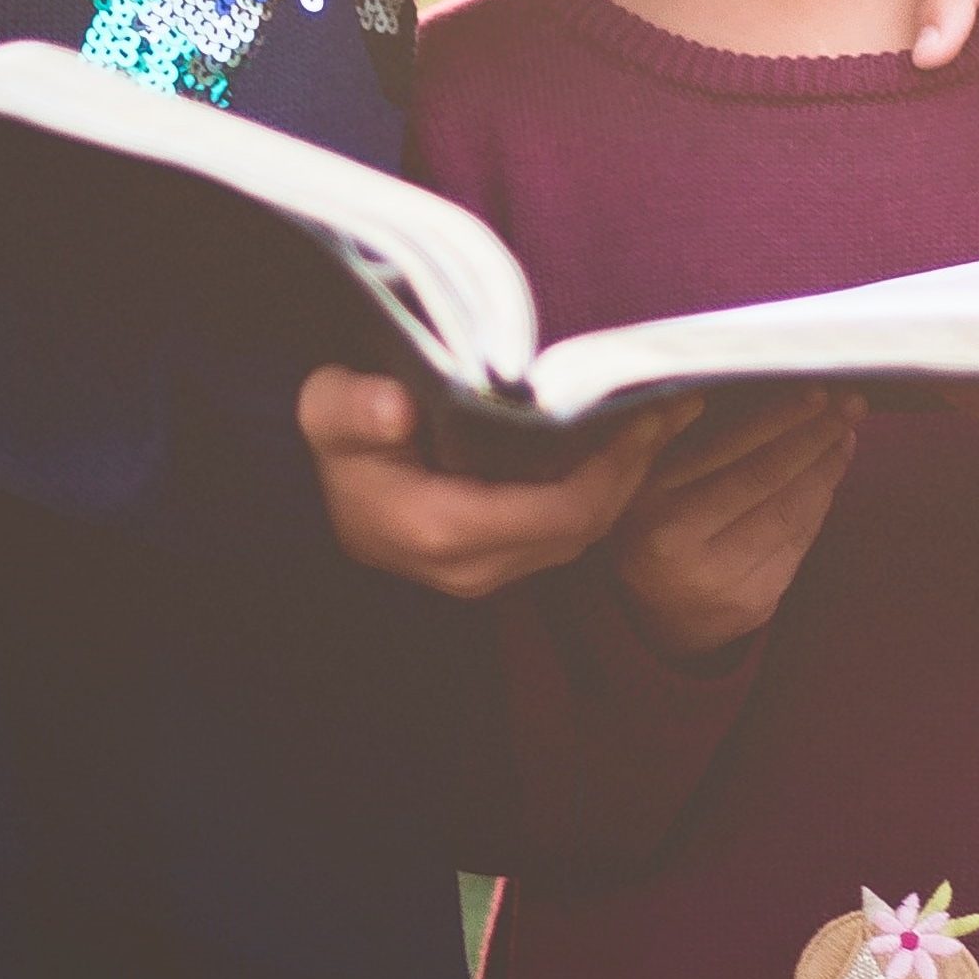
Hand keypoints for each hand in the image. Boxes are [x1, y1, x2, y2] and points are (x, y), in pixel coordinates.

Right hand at [298, 368, 689, 598]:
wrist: (307, 493)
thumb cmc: (329, 441)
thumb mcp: (327, 411)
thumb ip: (356, 408)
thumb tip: (394, 407)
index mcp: (443, 529)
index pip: (560, 511)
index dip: (614, 466)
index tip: (645, 410)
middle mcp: (472, 566)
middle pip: (583, 527)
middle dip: (633, 469)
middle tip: (672, 405)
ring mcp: (482, 574)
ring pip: (578, 536)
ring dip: (621, 482)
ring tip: (656, 420)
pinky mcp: (491, 566)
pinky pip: (561, 535)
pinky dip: (596, 494)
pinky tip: (616, 449)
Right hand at [611, 389, 860, 658]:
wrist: (656, 620)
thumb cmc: (649, 527)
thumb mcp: (642, 481)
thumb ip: (673, 437)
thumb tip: (721, 393)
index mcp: (657, 510)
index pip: (732, 454)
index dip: (780, 420)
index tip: (816, 392)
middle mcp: (691, 551)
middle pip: (769, 481)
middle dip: (817, 437)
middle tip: (851, 404)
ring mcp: (727, 582)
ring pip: (792, 514)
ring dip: (827, 470)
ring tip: (844, 435)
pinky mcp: (757, 603)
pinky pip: (799, 544)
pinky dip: (818, 505)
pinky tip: (828, 477)